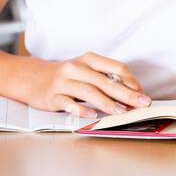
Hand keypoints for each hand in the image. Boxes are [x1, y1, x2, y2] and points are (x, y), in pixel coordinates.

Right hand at [22, 52, 151, 117]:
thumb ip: (105, 78)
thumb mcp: (85, 70)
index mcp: (89, 59)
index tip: (142, 93)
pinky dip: (81, 109)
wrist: (32, 78)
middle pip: (105, 81)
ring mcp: (63, 82)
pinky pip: (69, 104)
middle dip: (126, 94)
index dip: (131, 81)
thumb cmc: (67, 76)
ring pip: (88, 92)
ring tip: (121, 112)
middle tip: (141, 103)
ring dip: (107, 103)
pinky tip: (92, 115)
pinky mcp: (52, 97)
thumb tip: (132, 94)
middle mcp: (76, 68)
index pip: (116, 67)